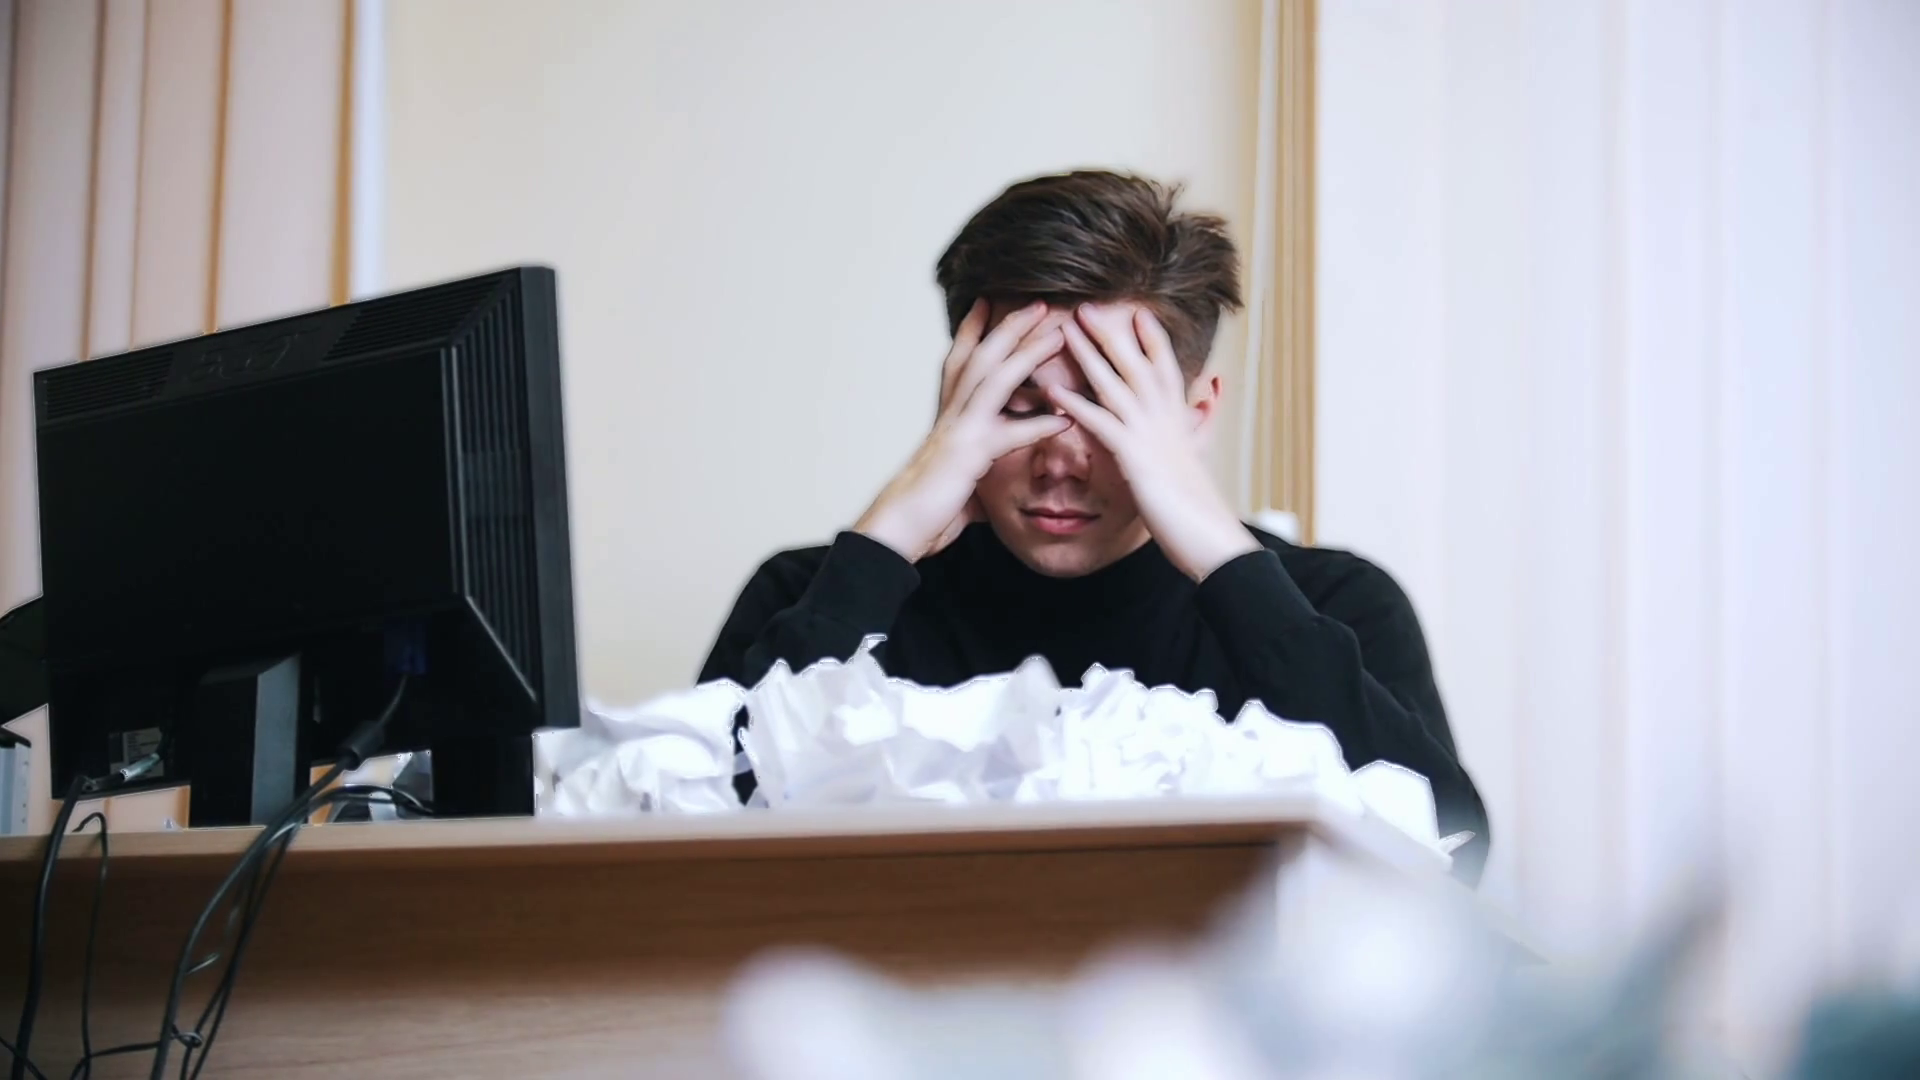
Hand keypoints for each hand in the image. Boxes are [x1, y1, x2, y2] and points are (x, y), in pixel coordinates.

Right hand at [855, 301, 1071, 560]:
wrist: (895, 530)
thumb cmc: (923, 511)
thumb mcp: (953, 481)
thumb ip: (971, 471)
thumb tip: (982, 480)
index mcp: (946, 418)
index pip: (959, 363)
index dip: (973, 330)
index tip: (989, 300)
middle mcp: (950, 417)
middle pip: (980, 358)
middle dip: (1009, 327)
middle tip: (1038, 301)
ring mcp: (958, 433)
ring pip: (993, 379)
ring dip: (1027, 353)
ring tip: (1056, 333)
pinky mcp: (968, 457)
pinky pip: (1008, 434)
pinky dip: (1037, 424)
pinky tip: (1064, 417)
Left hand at [1046, 304, 1260, 581]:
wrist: (1212, 538)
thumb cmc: (1200, 507)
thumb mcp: (1199, 457)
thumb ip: (1199, 424)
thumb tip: (1209, 396)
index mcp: (1179, 419)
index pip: (1165, 368)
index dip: (1150, 339)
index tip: (1136, 312)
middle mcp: (1166, 419)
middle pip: (1136, 364)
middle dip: (1112, 333)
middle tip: (1086, 305)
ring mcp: (1150, 435)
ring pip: (1115, 383)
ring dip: (1089, 354)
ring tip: (1066, 328)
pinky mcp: (1134, 458)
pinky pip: (1101, 424)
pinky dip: (1077, 404)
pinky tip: (1054, 392)